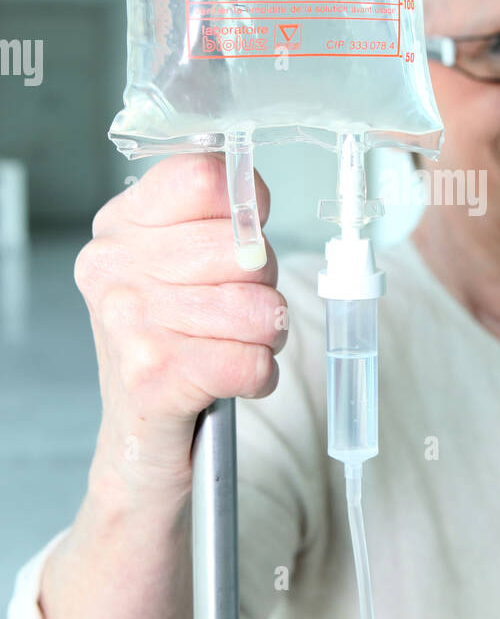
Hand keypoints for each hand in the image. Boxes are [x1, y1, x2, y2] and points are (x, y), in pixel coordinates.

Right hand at [74, 155, 286, 492]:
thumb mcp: (178, 267)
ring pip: (257, 307)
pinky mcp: (154, 377)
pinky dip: (260, 375)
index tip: (247, 232)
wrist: (138, 441)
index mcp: (120, 226)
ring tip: (236, 345)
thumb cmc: (173, 343)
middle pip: (244, 247)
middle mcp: (114, 267)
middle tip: (238, 310)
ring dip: (266, 335)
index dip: (247, 206)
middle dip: (264, 284)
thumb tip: (253, 195)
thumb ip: (215, 220)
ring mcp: (129, 321)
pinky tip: (232, 378)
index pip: (204, 177)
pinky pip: (252, 361)